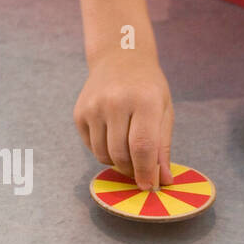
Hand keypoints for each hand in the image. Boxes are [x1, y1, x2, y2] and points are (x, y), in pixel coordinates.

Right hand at [73, 50, 173, 190]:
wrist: (119, 57)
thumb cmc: (148, 87)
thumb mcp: (164, 111)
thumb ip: (163, 147)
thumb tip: (163, 180)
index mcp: (144, 101)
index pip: (142, 147)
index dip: (145, 172)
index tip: (148, 186)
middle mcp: (115, 102)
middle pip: (120, 154)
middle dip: (131, 170)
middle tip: (139, 171)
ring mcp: (94, 106)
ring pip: (103, 154)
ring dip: (117, 162)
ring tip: (128, 151)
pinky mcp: (79, 112)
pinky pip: (91, 146)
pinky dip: (103, 150)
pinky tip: (113, 136)